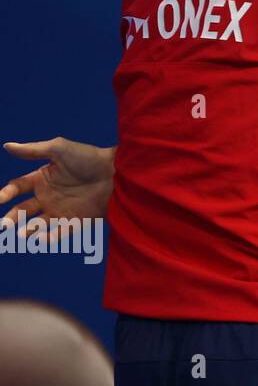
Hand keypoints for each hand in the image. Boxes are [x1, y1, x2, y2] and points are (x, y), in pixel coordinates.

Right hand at [1, 138, 115, 237]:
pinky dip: (50, 237)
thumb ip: (33, 150)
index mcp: (42, 178)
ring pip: (37, 224)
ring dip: (27, 230)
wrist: (117, 170)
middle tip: (3, 225)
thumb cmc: (88, 157)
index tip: (1, 198)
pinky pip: (60, 232)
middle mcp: (48, 196)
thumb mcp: (59, 149)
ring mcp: (61, 209)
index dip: (6, 193)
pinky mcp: (76, 220)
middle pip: (22, 210)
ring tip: (20, 233)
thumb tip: (7, 146)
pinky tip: (41, 239)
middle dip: (11, 218)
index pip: (17, 187)